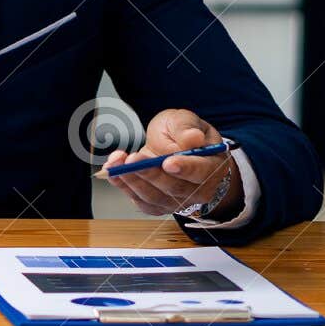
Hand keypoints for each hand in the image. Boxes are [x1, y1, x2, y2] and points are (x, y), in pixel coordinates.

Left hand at [100, 108, 242, 219]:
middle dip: (150, 173)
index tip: (167, 162)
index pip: (201, 172)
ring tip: (117, 163)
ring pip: (155, 197)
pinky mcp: (157, 205)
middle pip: (175, 188)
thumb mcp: (183, 120)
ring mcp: (177, 200)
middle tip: (133, 159)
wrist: (171, 145)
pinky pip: (140, 201)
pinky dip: (124, 186)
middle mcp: (198, 189)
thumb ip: (186, 128)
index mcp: (212, 166)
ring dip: (133, 180)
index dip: (185, 168)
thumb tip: (194, 139)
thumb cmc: (180, 133)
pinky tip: (112, 171)